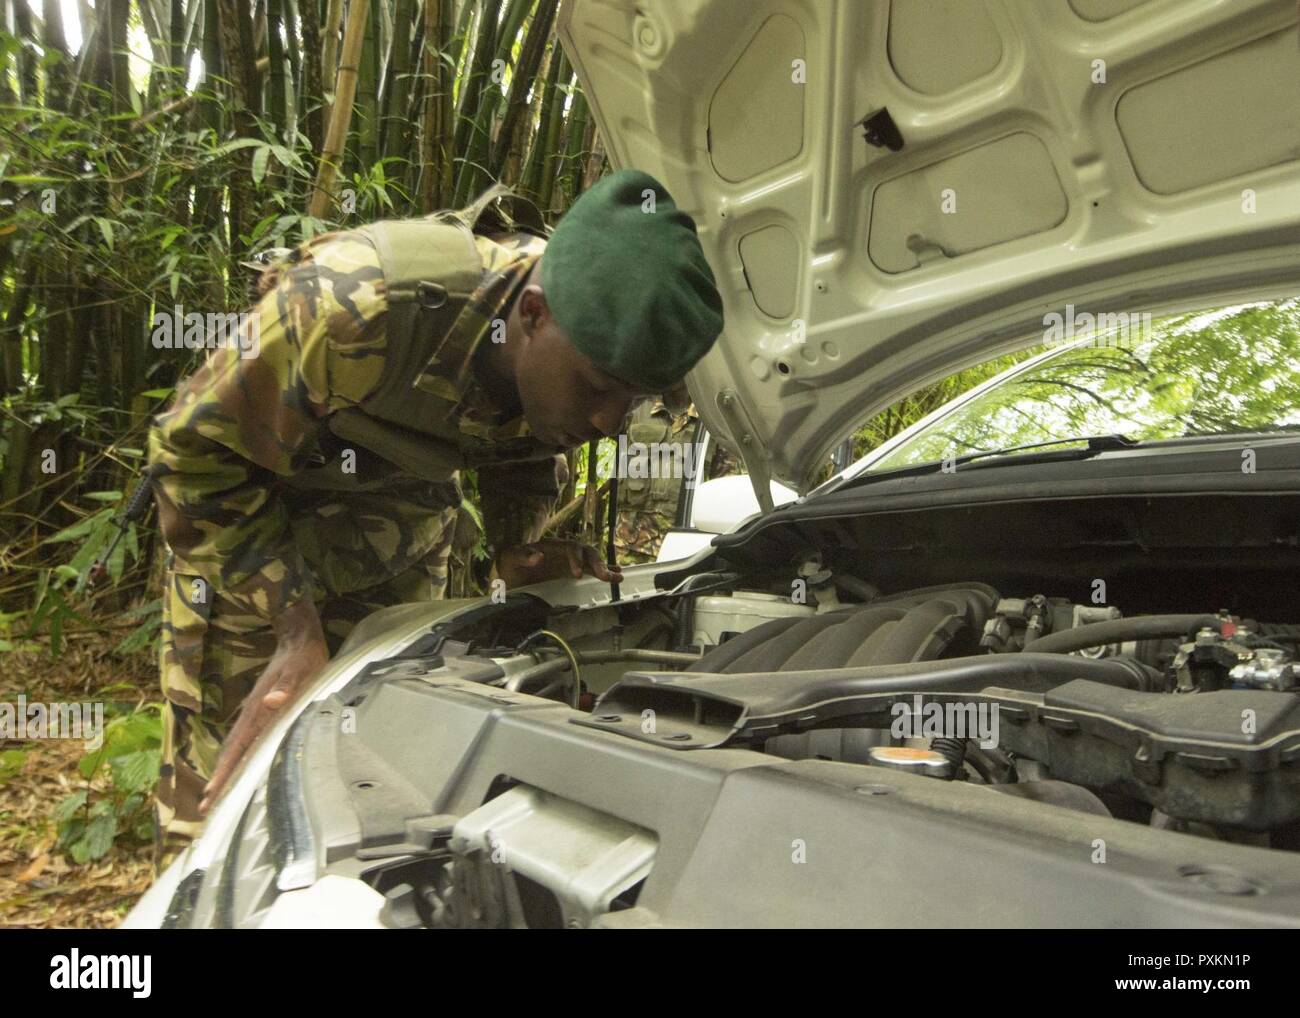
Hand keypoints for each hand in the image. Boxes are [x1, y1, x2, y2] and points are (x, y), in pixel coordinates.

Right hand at [198, 599, 329, 815]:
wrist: (297, 637)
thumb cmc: (303, 656)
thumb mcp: (301, 669)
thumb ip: (287, 685)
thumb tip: (271, 701)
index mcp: (259, 709)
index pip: (238, 746)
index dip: (225, 770)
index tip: (211, 793)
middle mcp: (251, 713)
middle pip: (231, 751)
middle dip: (218, 779)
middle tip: (205, 808)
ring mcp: (254, 711)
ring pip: (235, 746)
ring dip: (225, 769)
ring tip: (214, 794)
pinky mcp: (260, 710)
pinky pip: (245, 739)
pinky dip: (237, 756)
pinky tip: (238, 766)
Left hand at [495, 539, 623, 587]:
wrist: (510, 574)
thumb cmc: (510, 564)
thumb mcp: (510, 558)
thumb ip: (522, 556)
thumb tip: (538, 556)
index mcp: (551, 546)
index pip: (569, 548)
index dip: (575, 559)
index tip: (577, 574)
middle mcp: (564, 551)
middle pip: (585, 552)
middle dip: (596, 563)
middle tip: (603, 576)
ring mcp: (569, 561)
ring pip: (592, 560)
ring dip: (604, 567)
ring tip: (617, 576)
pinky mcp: (572, 571)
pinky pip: (591, 569)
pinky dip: (604, 571)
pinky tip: (616, 575)